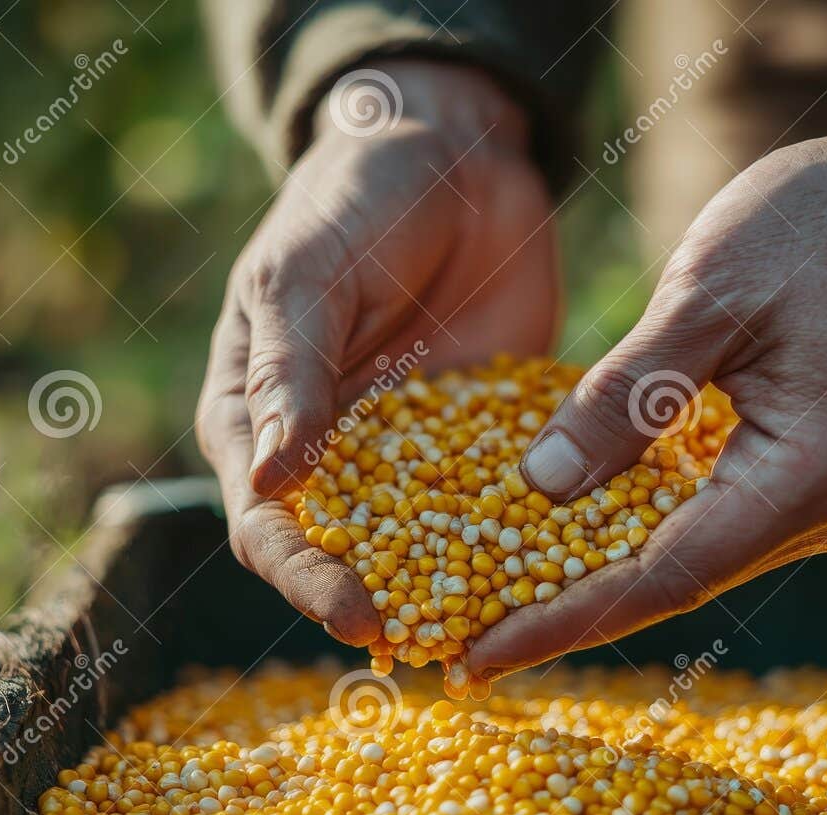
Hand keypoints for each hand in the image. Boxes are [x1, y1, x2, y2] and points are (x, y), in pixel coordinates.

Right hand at [196, 61, 558, 644]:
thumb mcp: (307, 273)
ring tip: (510, 633)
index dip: (307, 582)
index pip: (268, 529)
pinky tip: (568, 570)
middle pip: (347, 559)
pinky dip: (526, 538)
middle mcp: (332, 458)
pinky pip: (500, 505)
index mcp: (258, 424)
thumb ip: (289, 370)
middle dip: (388, 605)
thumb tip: (267, 482)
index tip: (362, 616)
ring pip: (427, 547)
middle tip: (443, 647)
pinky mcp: (483, 443)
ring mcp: (410, 456)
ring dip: (461, 591)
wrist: (456, 155)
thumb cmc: (354, 200)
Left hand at [466, 103, 826, 675]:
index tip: (476, 659)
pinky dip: (653, 530)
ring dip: (608, 574)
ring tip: (505, 600)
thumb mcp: (710, 294)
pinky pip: (727, 520)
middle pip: (681, 580)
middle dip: (572, 610)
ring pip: (702, 556)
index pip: (664, 576)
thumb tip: (540, 490)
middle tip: (467, 643)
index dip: (564, 621)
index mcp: (814, 474)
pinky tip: (583, 537)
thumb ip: (625, 399)